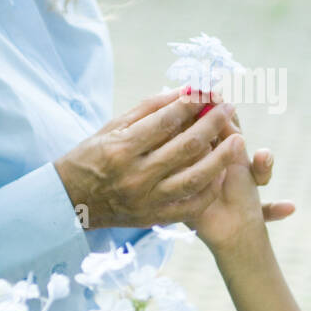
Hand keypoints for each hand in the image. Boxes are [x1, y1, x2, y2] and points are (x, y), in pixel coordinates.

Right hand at [53, 86, 288, 229]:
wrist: (72, 201)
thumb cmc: (93, 156)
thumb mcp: (114, 126)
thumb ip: (150, 108)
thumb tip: (185, 91)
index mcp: (123, 148)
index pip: (167, 121)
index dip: (193, 104)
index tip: (210, 92)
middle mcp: (137, 175)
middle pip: (187, 146)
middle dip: (213, 123)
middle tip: (229, 107)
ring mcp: (147, 200)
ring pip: (195, 177)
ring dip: (221, 157)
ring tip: (238, 140)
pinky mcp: (155, 218)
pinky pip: (192, 205)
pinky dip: (210, 188)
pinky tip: (221, 173)